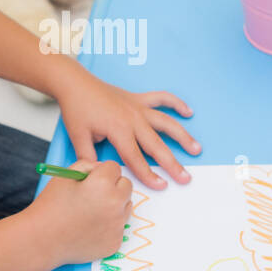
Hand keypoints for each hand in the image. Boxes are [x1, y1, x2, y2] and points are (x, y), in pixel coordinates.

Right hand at [25, 160, 132, 268]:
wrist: (42, 241)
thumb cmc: (51, 206)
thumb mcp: (65, 176)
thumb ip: (87, 166)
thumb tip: (103, 168)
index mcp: (103, 184)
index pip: (115, 168)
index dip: (102, 172)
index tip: (91, 180)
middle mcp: (115, 204)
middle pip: (126, 186)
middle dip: (113, 186)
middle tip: (94, 194)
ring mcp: (117, 225)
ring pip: (126, 207)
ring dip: (114, 205)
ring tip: (90, 212)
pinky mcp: (115, 242)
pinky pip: (119, 227)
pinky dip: (108, 226)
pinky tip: (90, 228)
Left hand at [54, 73, 200, 189]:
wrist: (75, 83)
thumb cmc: (76, 110)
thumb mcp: (78, 137)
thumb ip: (88, 159)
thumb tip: (97, 175)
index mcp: (118, 130)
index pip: (136, 158)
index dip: (148, 174)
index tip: (161, 186)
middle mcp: (133, 119)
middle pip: (156, 145)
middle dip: (172, 163)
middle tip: (186, 177)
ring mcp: (138, 107)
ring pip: (166, 122)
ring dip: (182, 136)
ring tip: (196, 148)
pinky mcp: (139, 98)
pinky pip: (162, 98)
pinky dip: (176, 103)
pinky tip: (189, 112)